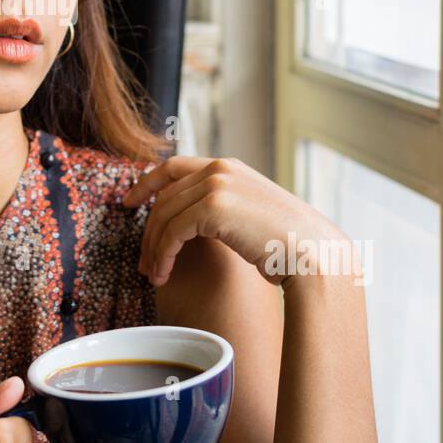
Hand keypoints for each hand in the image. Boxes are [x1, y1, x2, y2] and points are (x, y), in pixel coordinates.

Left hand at [121, 154, 358, 286]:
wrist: (313, 252)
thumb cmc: (288, 244)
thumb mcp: (250, 214)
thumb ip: (224, 208)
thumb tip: (196, 223)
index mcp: (228, 167)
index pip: (174, 166)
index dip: (146, 183)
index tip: (129, 202)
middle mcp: (219, 169)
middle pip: (164, 197)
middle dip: (148, 231)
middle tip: (142, 261)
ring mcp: (216, 185)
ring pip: (164, 216)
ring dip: (153, 249)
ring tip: (153, 275)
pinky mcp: (213, 207)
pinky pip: (172, 232)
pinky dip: (162, 255)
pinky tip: (163, 274)